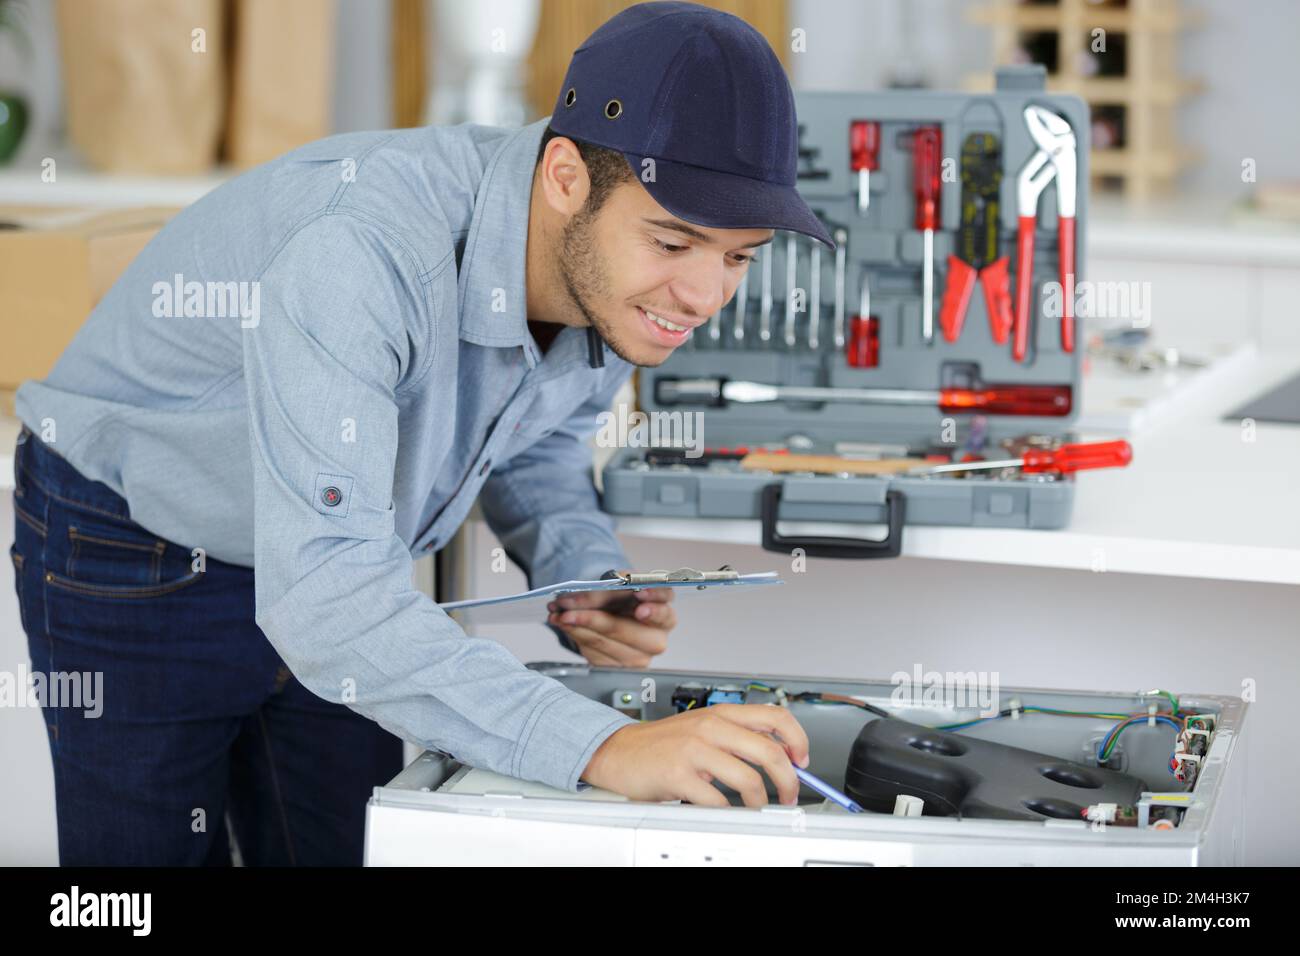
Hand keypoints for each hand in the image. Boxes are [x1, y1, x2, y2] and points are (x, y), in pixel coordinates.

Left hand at [547, 587, 675, 666]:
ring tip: (558, 612)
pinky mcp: (618, 668)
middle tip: (567, 605)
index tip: (638, 593)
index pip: (664, 607)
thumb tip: (587, 593)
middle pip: (623, 628)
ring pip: (601, 641)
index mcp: (665, 615)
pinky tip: (564, 623)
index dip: (652, 600)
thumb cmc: (622, 600)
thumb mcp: (621, 585)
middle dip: (590, 615)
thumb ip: (612, 585)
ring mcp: (638, 658)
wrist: (615, 616)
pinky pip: (591, 652)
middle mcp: (656, 639)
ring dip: (575, 624)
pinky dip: (574, 634)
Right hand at [580, 703, 810, 807]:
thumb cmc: (662, 744)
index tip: (802, 761)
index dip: (798, 740)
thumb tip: (778, 755)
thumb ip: (736, 736)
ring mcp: (694, 749)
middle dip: (789, 780)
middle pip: (770, 751)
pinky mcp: (678, 774)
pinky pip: (718, 801)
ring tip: (757, 807)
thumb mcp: (702, 728)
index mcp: (720, 713)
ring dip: (760, 801)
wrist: (618, 751)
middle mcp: (710, 726)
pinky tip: (723, 810)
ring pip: (749, 779)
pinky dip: (727, 812)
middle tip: (789, 795)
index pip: (776, 716)